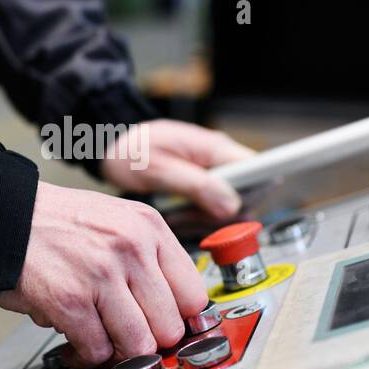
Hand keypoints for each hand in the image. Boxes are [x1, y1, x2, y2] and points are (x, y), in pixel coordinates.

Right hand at [0, 182, 206, 367]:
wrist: (4, 216)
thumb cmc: (58, 224)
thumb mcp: (118, 221)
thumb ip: (150, 259)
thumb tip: (176, 310)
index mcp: (149, 229)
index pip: (194, 296)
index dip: (183, 323)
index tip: (170, 333)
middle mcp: (132, 249)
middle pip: (170, 327)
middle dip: (149, 343)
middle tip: (130, 342)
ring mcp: (102, 275)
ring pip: (139, 345)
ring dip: (119, 355)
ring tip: (102, 346)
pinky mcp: (71, 300)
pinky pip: (97, 351)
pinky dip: (86, 357)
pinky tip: (75, 347)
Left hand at [99, 119, 253, 219]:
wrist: (112, 148)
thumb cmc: (131, 151)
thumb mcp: (159, 169)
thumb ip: (195, 186)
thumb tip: (231, 206)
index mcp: (215, 149)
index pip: (256, 169)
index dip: (255, 192)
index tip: (236, 212)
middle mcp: (219, 162)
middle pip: (245, 197)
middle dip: (220, 216)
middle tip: (188, 216)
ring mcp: (212, 177)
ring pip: (228, 211)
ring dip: (204, 221)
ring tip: (175, 215)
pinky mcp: (202, 191)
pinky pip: (211, 213)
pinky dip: (195, 221)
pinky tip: (175, 216)